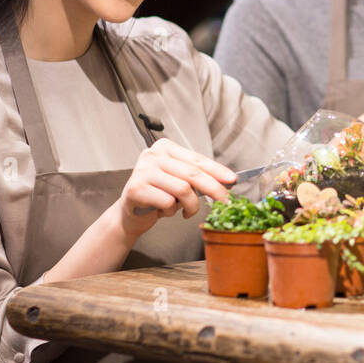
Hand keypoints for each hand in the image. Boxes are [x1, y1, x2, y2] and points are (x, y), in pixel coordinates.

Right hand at [114, 138, 237, 241]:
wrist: (131, 214)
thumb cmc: (158, 196)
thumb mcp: (180, 182)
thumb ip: (198, 177)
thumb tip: (226, 181)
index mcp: (165, 148)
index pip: (197, 159)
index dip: (217, 170)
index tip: (232, 180)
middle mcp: (152, 155)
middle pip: (193, 173)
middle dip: (213, 189)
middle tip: (224, 201)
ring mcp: (142, 171)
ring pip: (183, 189)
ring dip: (191, 205)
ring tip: (187, 211)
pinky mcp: (136, 188)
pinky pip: (167, 202)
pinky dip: (171, 211)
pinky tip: (163, 211)